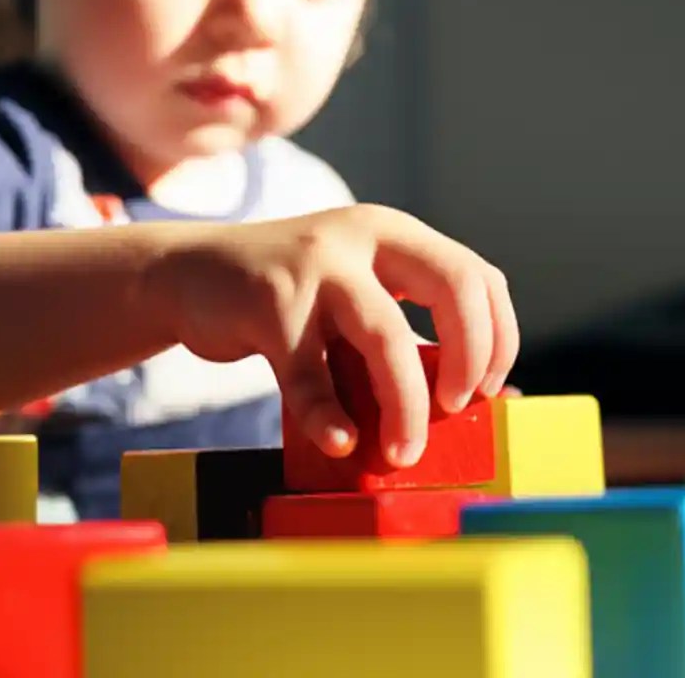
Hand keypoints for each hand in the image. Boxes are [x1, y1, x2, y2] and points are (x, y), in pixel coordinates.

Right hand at [147, 204, 519, 467]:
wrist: (186, 274)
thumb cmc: (285, 299)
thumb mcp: (351, 299)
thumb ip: (404, 334)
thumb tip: (487, 398)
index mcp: (393, 234)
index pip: (477, 276)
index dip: (497, 337)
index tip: (485, 390)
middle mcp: (361, 237)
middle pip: (452, 287)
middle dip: (471, 357)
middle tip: (457, 409)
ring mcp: (315, 267)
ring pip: (387, 336)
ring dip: (407, 404)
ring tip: (402, 450)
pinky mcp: (269, 304)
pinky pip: (311, 373)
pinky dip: (328, 416)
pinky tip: (340, 441)